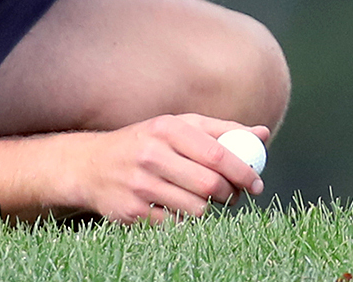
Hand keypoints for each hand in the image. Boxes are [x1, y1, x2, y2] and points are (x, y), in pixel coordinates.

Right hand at [62, 114, 269, 224]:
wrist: (90, 166)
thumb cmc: (145, 143)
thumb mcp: (176, 127)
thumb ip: (219, 131)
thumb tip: (261, 134)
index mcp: (167, 128)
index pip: (218, 153)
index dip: (243, 171)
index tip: (256, 183)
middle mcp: (152, 155)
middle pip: (210, 185)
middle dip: (229, 195)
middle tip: (232, 196)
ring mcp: (140, 186)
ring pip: (196, 209)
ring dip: (207, 209)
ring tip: (201, 200)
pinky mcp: (133, 212)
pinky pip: (176, 225)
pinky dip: (183, 220)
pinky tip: (176, 208)